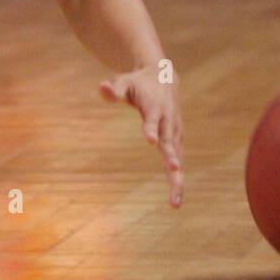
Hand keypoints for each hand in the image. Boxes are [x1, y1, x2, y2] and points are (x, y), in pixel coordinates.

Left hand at [100, 61, 183, 207]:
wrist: (164, 77)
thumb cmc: (139, 82)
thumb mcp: (124, 82)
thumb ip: (114, 89)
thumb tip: (101, 87)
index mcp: (155, 107)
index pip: (153, 119)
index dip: (151, 129)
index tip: (151, 141)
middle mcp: (168, 120)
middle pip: (170, 141)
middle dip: (173, 158)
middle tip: (175, 172)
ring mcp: (175, 131)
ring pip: (178, 156)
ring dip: (178, 178)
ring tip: (175, 202)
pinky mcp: (177, 138)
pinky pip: (178, 159)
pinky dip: (178, 178)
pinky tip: (176, 197)